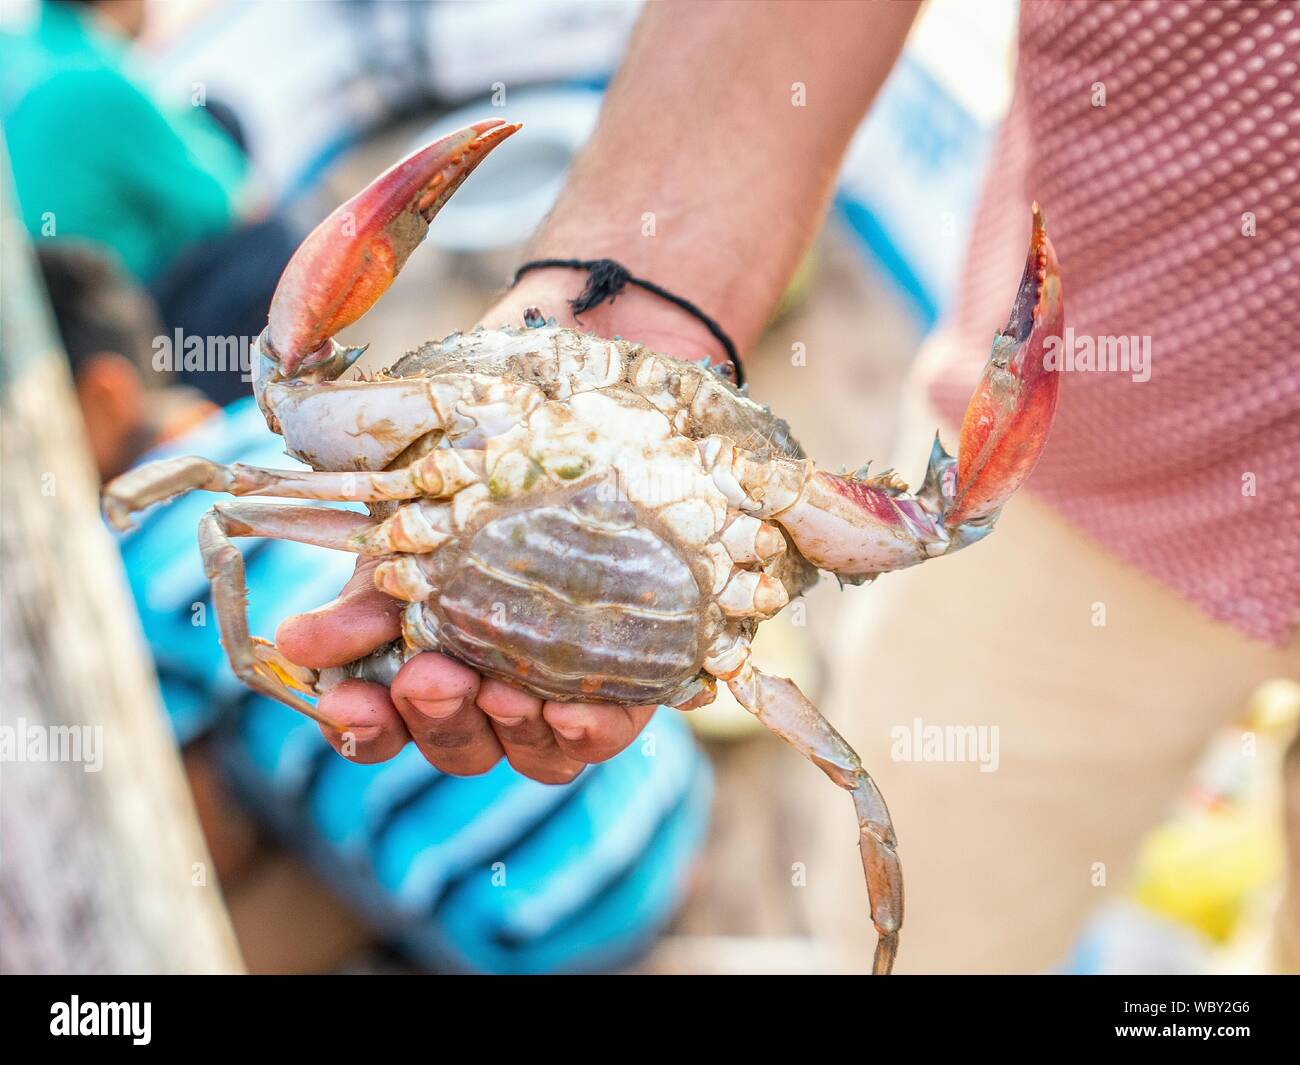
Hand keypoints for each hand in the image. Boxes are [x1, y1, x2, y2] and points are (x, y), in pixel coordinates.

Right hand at [276, 270, 716, 782]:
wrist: (572, 409)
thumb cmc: (475, 474)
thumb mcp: (409, 528)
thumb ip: (362, 596)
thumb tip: (293, 648)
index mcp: (424, 657)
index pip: (387, 726)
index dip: (365, 730)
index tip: (350, 705)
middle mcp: (491, 685)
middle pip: (459, 746)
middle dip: (438, 718)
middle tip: (429, 675)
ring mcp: (560, 684)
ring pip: (533, 754)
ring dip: (511, 728)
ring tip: (502, 689)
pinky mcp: (631, 673)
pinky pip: (610, 727)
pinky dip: (590, 728)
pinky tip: (577, 705)